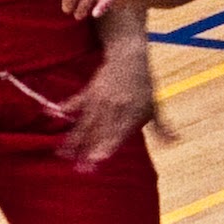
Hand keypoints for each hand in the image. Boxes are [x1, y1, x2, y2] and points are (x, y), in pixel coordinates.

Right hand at [56, 45, 159, 166]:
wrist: (129, 55)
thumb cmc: (144, 84)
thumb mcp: (154, 106)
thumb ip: (162, 127)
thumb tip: (175, 141)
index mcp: (132, 113)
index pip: (118, 133)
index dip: (108, 145)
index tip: (98, 159)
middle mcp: (115, 107)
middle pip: (99, 132)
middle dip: (87, 150)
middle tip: (79, 168)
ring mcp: (100, 100)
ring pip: (84, 123)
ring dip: (73, 140)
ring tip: (61, 155)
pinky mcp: (89, 92)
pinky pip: (74, 102)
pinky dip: (62, 108)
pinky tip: (48, 114)